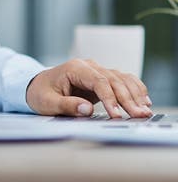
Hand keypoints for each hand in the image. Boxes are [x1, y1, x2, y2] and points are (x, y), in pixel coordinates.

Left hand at [25, 58, 152, 118]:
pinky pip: (122, 81)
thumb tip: (86, 110)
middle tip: (139, 115)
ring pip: (122, 79)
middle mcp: (89, 66)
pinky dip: (134, 89)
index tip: (116, 115)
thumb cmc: (40, 93)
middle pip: (114, 80)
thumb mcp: (47, 102)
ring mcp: (97, 70)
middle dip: (128, 99)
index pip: (99, 81)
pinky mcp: (102, 78)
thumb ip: (66, 105)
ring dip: (135, 95)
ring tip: (145, 111)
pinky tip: (144, 100)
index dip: (109, 98)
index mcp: (75, 68)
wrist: (37, 85)